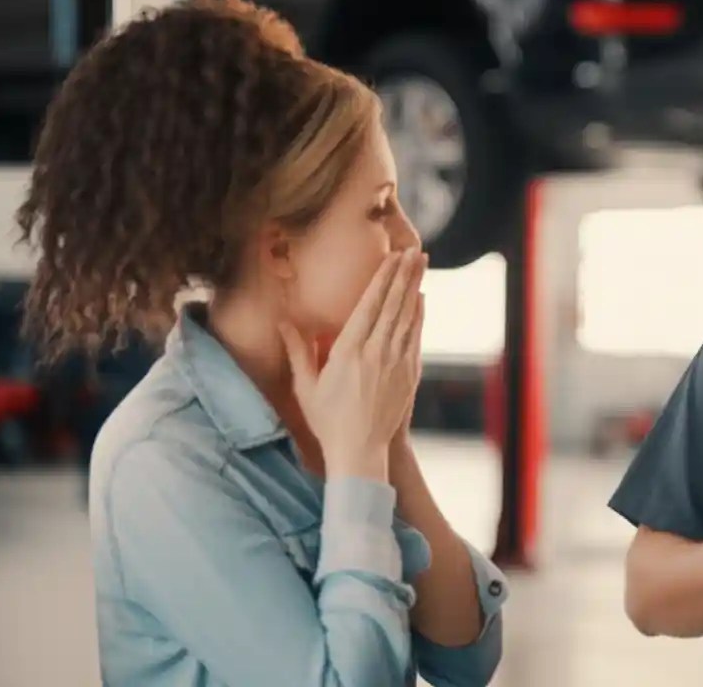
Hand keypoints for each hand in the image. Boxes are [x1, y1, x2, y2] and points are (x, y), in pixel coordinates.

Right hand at [279, 248, 426, 479]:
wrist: (360, 452)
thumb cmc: (328, 420)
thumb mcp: (306, 386)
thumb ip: (298, 351)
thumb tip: (282, 321)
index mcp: (349, 353)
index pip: (369, 306)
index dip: (381, 279)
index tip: (390, 258)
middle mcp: (376, 354)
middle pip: (393, 306)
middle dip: (403, 275)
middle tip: (412, 250)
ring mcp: (396, 364)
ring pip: (408, 318)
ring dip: (414, 289)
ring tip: (420, 265)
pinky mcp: (408, 375)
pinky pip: (415, 337)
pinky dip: (418, 316)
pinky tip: (420, 300)